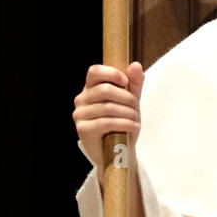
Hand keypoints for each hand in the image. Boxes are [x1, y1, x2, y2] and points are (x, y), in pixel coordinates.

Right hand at [73, 62, 143, 181]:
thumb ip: (134, 83)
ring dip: (128, 113)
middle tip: (136, 108)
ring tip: (136, 120)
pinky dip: (124, 124)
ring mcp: (80, 114)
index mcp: (91, 88)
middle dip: (126, 98)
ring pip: (108, 107)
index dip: (111, 73)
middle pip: (105, 90)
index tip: (125, 81)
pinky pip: (106, 122)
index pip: (94, 71)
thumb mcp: (131, 101)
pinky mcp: (83, 129)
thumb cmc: (122, 122)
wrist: (118, 151)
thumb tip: (135, 65)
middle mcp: (81, 99)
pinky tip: (134, 127)